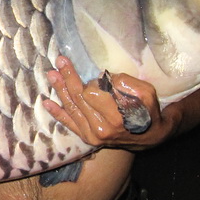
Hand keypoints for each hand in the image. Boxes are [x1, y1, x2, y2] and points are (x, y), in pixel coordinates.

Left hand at [43, 55, 175, 149]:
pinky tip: (46, 102)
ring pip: (72, 108)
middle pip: (78, 98)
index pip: (92, 93)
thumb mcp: (147, 94)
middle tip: (61, 60)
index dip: (92, 81)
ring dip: (60, 89)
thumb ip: (127, 84)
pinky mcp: (88, 139)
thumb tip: (106, 78)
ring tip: (52, 74)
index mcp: (117, 118)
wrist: (152, 138)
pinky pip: (69, 124)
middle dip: (69, 77)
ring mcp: (93, 136)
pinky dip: (57, 113)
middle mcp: (102, 129)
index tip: (98, 75)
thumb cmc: (150, 112)